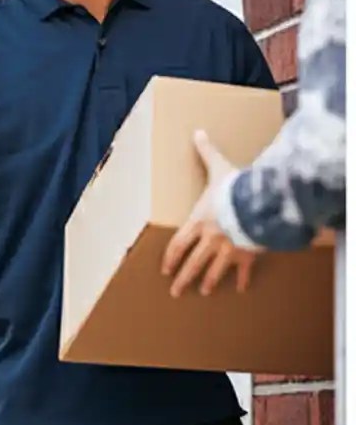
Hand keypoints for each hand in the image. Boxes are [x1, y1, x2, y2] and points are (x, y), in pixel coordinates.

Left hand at [162, 130, 257, 296]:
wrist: (259, 204)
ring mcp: (229, 249)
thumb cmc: (234, 188)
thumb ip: (206, 152)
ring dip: (209, 282)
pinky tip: (240, 289)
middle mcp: (210, 239)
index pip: (178, 244)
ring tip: (204, 292)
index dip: (170, 257)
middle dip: (184, 278)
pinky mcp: (248, 253)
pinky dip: (242, 280)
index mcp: (198, 222)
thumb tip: (197, 132)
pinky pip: (244, 270)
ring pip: (215, 270)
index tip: (165, 270)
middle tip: (176, 292)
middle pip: (193, 263)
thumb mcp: (218, 167)